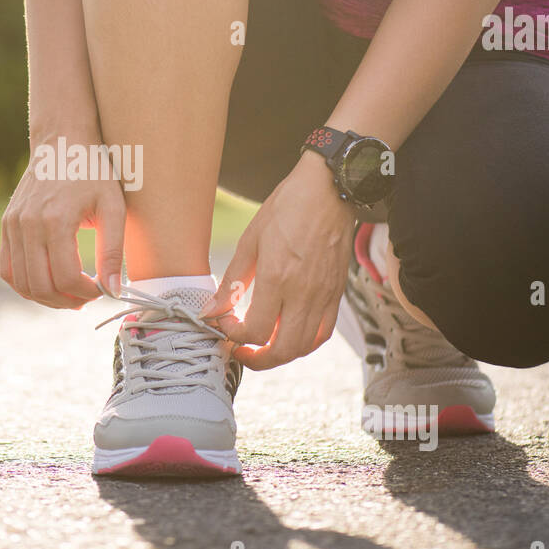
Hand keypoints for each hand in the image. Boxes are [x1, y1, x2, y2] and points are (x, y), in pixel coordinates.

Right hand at [0, 147, 124, 308]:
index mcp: (56, 219)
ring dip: (46, 298)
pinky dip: (25, 284)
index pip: (66, 277)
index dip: (86, 293)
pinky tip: (48, 282)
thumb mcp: (113, 207)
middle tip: (86, 298)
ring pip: (21, 282)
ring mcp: (12, 225)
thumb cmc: (92, 172)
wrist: (61, 143)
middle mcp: (27, 224)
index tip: (101, 290)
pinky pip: (7, 269)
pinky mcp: (6, 225)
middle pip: (40, 285)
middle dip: (67, 301)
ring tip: (69, 295)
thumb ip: (113, 250)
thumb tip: (113, 291)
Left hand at [201, 152, 353, 369]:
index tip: (224, 324)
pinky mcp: (336, 293)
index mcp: (277, 277)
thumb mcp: (251, 240)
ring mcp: (323, 296)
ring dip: (279, 356)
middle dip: (256, 359)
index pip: (256, 330)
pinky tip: (288, 336)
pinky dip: (304, 344)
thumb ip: (232, 280)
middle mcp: (303, 292)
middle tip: (239, 350)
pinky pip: (323, 333)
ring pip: (304, 347)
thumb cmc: (287, 208)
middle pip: (282, 350)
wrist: (330, 190)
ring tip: (261, 346)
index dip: (235, 336)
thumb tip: (211, 310)